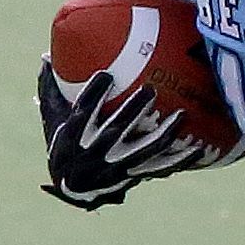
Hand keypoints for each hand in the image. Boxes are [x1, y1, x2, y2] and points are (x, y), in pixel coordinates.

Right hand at [36, 64, 210, 209]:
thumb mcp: (51, 118)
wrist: (72, 189)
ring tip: (182, 116)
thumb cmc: (62, 144)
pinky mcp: (132, 177)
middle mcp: (95, 152)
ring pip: (143, 151)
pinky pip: (160, 168)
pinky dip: (179, 160)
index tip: (105, 74)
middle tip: (150, 89)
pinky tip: (198, 150)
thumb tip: (46, 55)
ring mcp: (116, 167)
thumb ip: (50, 88)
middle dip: (133, 110)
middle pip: (117, 130)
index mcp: (74, 135)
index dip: (94, 94)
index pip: (83, 112)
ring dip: (164, 134)